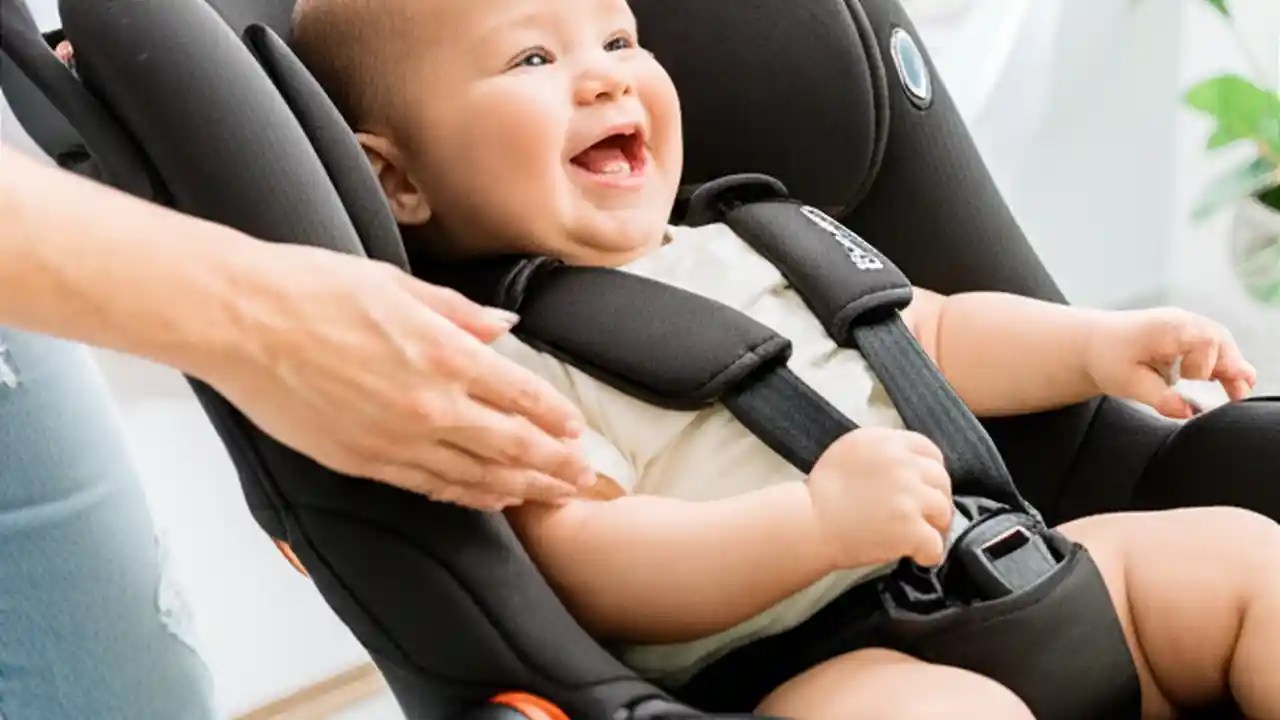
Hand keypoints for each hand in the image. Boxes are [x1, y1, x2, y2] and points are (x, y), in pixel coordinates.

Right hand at [195, 243, 594, 510]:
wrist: (240, 320)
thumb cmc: (311, 290)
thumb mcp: (398, 284)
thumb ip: (460, 313)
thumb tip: (505, 326)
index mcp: (444, 354)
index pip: (522, 394)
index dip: (555, 417)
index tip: (576, 431)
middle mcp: (429, 405)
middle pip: (512, 446)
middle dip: (555, 466)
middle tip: (585, 480)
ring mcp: (395, 440)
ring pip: (476, 476)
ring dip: (521, 488)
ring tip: (551, 496)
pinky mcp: (362, 461)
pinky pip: (429, 486)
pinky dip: (467, 495)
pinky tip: (489, 497)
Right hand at [806, 428, 952, 568]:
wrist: (809, 523)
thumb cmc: (821, 493)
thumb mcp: (850, 450)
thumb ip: (883, 450)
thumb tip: (906, 461)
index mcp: (887, 442)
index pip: (929, 450)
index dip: (932, 470)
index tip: (926, 486)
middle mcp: (903, 464)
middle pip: (941, 480)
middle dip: (936, 499)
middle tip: (926, 516)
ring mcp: (910, 497)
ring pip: (944, 511)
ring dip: (935, 527)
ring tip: (920, 538)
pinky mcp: (911, 529)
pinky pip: (936, 544)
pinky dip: (929, 554)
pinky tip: (917, 556)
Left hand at [1086, 307, 1256, 418]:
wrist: (1095, 342)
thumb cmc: (1108, 359)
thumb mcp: (1128, 383)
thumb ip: (1161, 398)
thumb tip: (1191, 414)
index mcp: (1167, 328)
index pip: (1205, 341)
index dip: (1205, 364)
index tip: (1189, 380)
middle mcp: (1182, 321)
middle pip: (1221, 341)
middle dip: (1231, 369)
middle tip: (1236, 396)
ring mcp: (1188, 325)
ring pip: (1223, 344)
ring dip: (1231, 369)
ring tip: (1236, 393)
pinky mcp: (1191, 335)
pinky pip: (1217, 347)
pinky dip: (1222, 365)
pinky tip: (1226, 383)